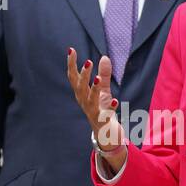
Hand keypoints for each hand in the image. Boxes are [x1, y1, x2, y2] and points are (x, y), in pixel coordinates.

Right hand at [66, 48, 127, 170]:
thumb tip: (104, 57)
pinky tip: (114, 100)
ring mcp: (92, 113)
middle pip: (80, 87)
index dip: (71, 64)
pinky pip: (105, 115)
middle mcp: (84, 102)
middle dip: (83, 75)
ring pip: (90, 100)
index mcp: (82, 94)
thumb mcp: (103, 91)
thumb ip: (103, 75)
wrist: (106, 135)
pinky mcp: (102, 122)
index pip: (74, 77)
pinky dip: (109, 108)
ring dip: (93, 89)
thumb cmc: (102, 110)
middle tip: (88, 62)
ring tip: (97, 78)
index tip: (71, 50)